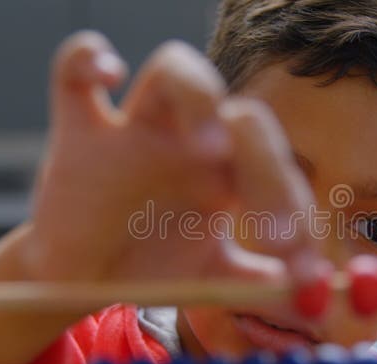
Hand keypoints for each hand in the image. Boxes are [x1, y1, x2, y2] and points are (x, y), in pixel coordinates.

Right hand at [27, 30, 321, 283]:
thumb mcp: (209, 278)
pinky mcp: (79, 131)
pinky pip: (73, 71)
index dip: (292, 205)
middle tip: (274, 231)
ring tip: (212, 148)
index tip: (297, 259)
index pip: (274, 165)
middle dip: (266, 163)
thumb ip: (253, 281)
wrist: (85, 280)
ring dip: (199, 99)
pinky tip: (110, 76)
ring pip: (173, 69)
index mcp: (229, 172)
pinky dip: (88, 58)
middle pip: (241, 115)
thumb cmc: (153, 268)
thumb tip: (303, 290)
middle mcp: (190, 140)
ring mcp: (135, 129)